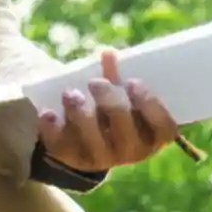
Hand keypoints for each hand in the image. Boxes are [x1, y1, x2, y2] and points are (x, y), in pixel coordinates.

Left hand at [37, 49, 180, 171]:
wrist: (87, 141)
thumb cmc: (114, 112)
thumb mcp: (121, 95)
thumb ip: (117, 77)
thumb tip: (107, 52)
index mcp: (152, 136)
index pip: (163, 127)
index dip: (149, 105)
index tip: (133, 82)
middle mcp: (131, 152)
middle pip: (125, 132)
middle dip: (110, 104)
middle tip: (95, 82)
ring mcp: (102, 159)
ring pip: (93, 141)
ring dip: (80, 114)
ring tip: (69, 93)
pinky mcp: (74, 158)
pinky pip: (63, 147)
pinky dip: (54, 129)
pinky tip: (48, 112)